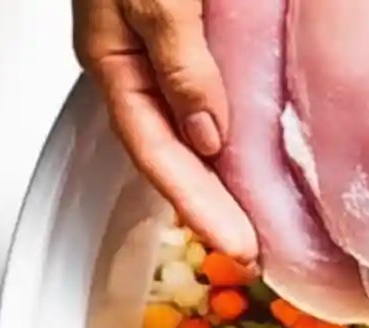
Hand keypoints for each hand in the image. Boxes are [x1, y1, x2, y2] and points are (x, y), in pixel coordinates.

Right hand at [73, 0, 256, 260]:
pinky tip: (254, 150)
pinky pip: (212, 94)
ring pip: (190, 131)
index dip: (197, 205)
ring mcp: (159, 51)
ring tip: (254, 220)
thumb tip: (207, 136)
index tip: (236, 244)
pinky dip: (234, 131)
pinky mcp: (191, 30)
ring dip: (221, 178)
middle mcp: (134, 63)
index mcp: (114, 61)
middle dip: (211, 209)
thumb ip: (179, 62)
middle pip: (174, 155)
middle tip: (251, 255)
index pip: (158, 154)